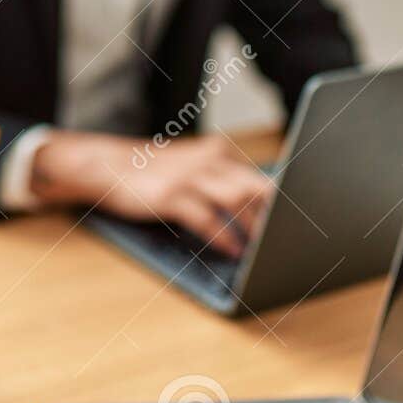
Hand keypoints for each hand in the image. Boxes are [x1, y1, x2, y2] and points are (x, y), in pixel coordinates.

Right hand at [30, 132, 272, 256]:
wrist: (108, 166)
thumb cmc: (154, 172)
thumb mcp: (193, 166)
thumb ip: (223, 180)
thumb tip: (260, 210)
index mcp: (219, 152)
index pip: (260, 177)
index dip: (281, 204)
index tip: (294, 226)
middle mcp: (208, 159)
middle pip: (256, 187)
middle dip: (273, 218)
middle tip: (285, 242)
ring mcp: (189, 176)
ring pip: (236, 200)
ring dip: (253, 229)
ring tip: (262, 250)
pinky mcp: (171, 195)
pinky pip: (207, 218)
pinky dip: (224, 237)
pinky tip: (232, 251)